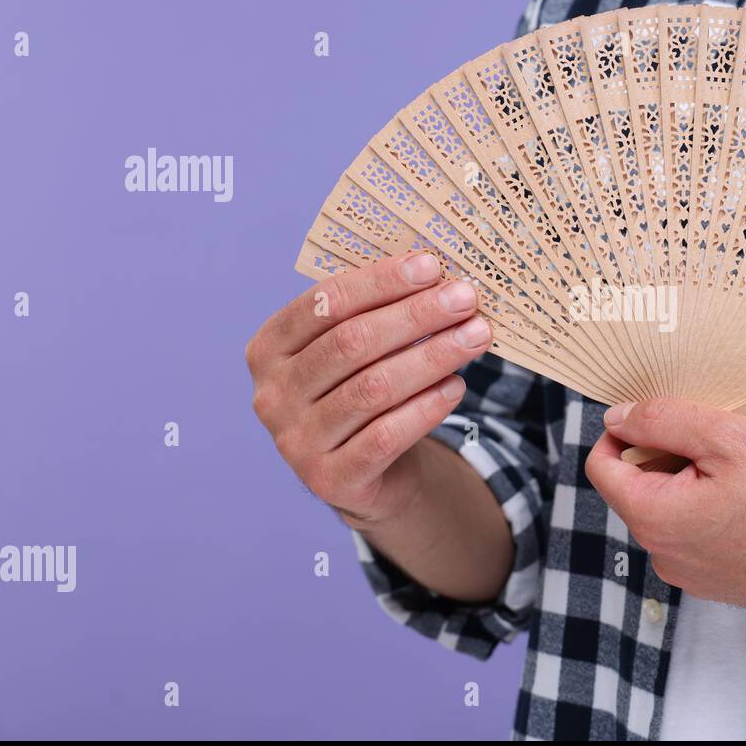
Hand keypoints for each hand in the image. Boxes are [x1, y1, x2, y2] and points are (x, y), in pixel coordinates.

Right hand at [246, 254, 491, 526]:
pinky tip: (456, 386)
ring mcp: (296, 441)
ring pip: (373, 388)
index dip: (381, 281)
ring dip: (433, 356)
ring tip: (476, 336)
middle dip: (416, 315)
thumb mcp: (357, 351)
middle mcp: (272, 395)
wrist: (365, 473)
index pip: (326, 302)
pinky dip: (426, 407)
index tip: (433, 266)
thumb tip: (439, 276)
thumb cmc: (362, 390)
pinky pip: (386, 436)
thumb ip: (379, 313)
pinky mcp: (329, 479)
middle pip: (352, 342)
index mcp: (270, 348)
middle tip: (466, 300)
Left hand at [585, 398, 745, 614]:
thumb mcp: (728, 437)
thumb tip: (617, 417)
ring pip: (668, 508)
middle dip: (668, 454)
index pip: (602, 467)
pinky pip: (695, 533)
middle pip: (637, 486)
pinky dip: (712, 508)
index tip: (660, 414)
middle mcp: (663, 555)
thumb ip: (663, 420)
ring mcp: (690, 574)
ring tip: (743, 469)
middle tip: (719, 438)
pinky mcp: (717, 581)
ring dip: (693, 480)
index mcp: (656, 519)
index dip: (623, 431)